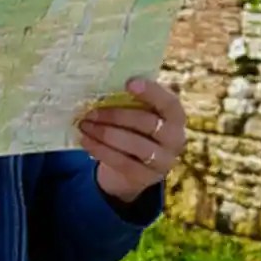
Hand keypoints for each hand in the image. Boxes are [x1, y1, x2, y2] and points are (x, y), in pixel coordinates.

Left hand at [78, 77, 187, 204]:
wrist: (130, 169)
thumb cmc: (131, 131)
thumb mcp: (134, 114)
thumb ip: (127, 100)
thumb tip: (102, 83)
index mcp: (175, 117)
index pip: (169, 103)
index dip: (152, 92)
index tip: (129, 83)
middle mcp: (175, 139)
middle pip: (148, 124)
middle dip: (116, 116)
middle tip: (90, 112)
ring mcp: (163, 161)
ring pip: (136, 145)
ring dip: (106, 133)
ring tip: (84, 125)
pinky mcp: (146, 177)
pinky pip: (123, 162)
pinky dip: (101, 150)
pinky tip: (85, 140)